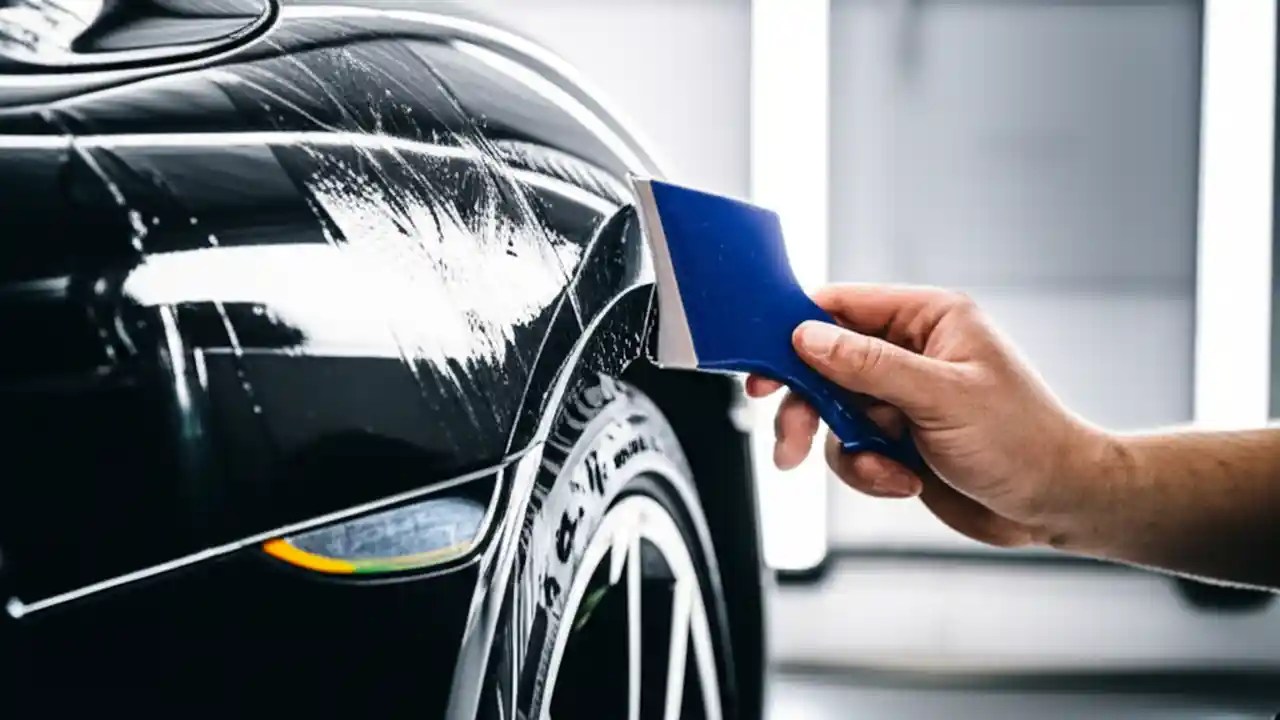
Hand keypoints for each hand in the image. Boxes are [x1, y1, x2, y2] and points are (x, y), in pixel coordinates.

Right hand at [748, 285, 1116, 547]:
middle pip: (824, 364)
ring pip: (833, 412)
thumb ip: (869, 365)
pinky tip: (906, 481)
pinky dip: (869, 470)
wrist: (1056, 504)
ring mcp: (902, 396)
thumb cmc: (1023, 441)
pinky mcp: (899, 437)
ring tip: (879, 470)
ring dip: (846, 448)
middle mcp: (911, 352)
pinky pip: (853, 448)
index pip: (842, 307)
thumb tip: (806, 336)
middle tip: (790, 439)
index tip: (761, 363)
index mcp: (928, 319)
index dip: (795, 330)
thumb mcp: (941, 398)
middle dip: (808, 406)